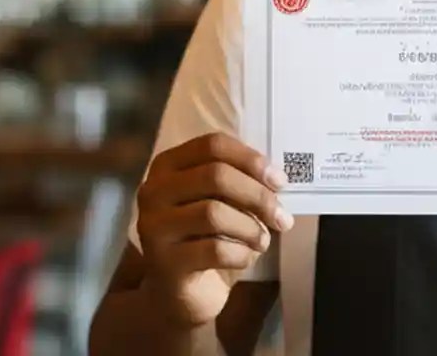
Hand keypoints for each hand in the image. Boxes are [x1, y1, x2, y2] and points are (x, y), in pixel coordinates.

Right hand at [135, 133, 293, 325]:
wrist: (178, 291)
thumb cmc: (205, 236)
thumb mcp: (219, 201)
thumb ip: (239, 181)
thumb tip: (276, 179)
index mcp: (168, 165)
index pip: (213, 145)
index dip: (251, 159)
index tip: (279, 181)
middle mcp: (153, 191)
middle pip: (216, 176)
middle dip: (258, 196)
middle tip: (282, 217)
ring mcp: (153, 226)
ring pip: (214, 213)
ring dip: (251, 228)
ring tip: (263, 241)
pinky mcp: (163, 261)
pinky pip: (214, 249)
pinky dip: (241, 254)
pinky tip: (245, 258)